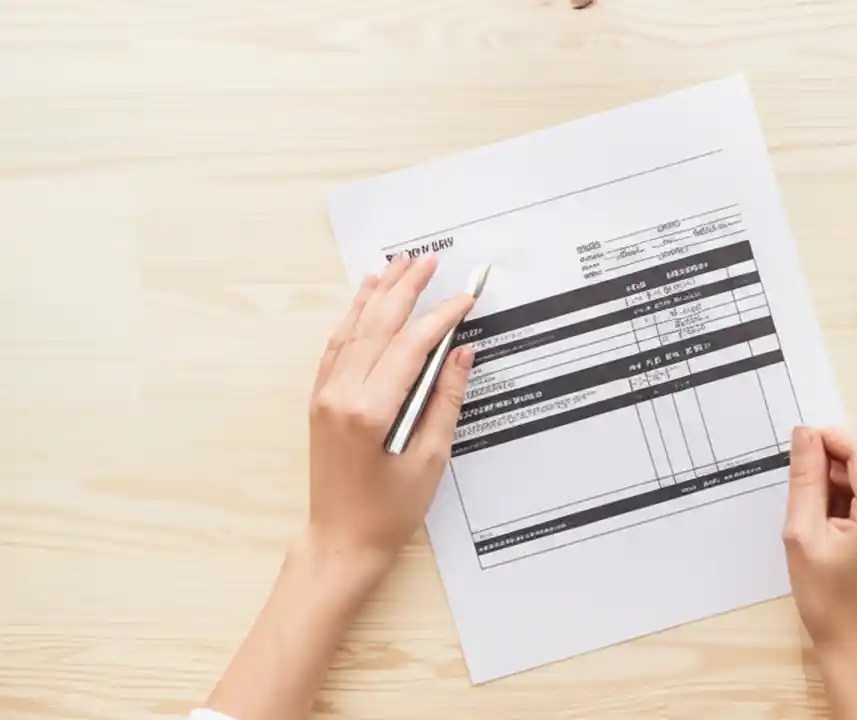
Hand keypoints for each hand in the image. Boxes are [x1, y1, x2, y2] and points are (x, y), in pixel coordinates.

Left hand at [307, 253, 474, 566]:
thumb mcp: (430, 460)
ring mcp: (325, 396)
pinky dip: (352, 317)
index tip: (465, 298)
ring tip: (398, 264)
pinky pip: (336, 347)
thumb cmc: (388, 512)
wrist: (340, 542)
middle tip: (430, 260)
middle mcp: (340, 396)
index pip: (411, 347)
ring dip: (377, 294)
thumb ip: (446, 401)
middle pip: (378, 326)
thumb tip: (461, 355)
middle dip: (406, 289)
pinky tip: (365, 298)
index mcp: (369, 412)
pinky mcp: (320, 401)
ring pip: (353, 330)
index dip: (440, 318)